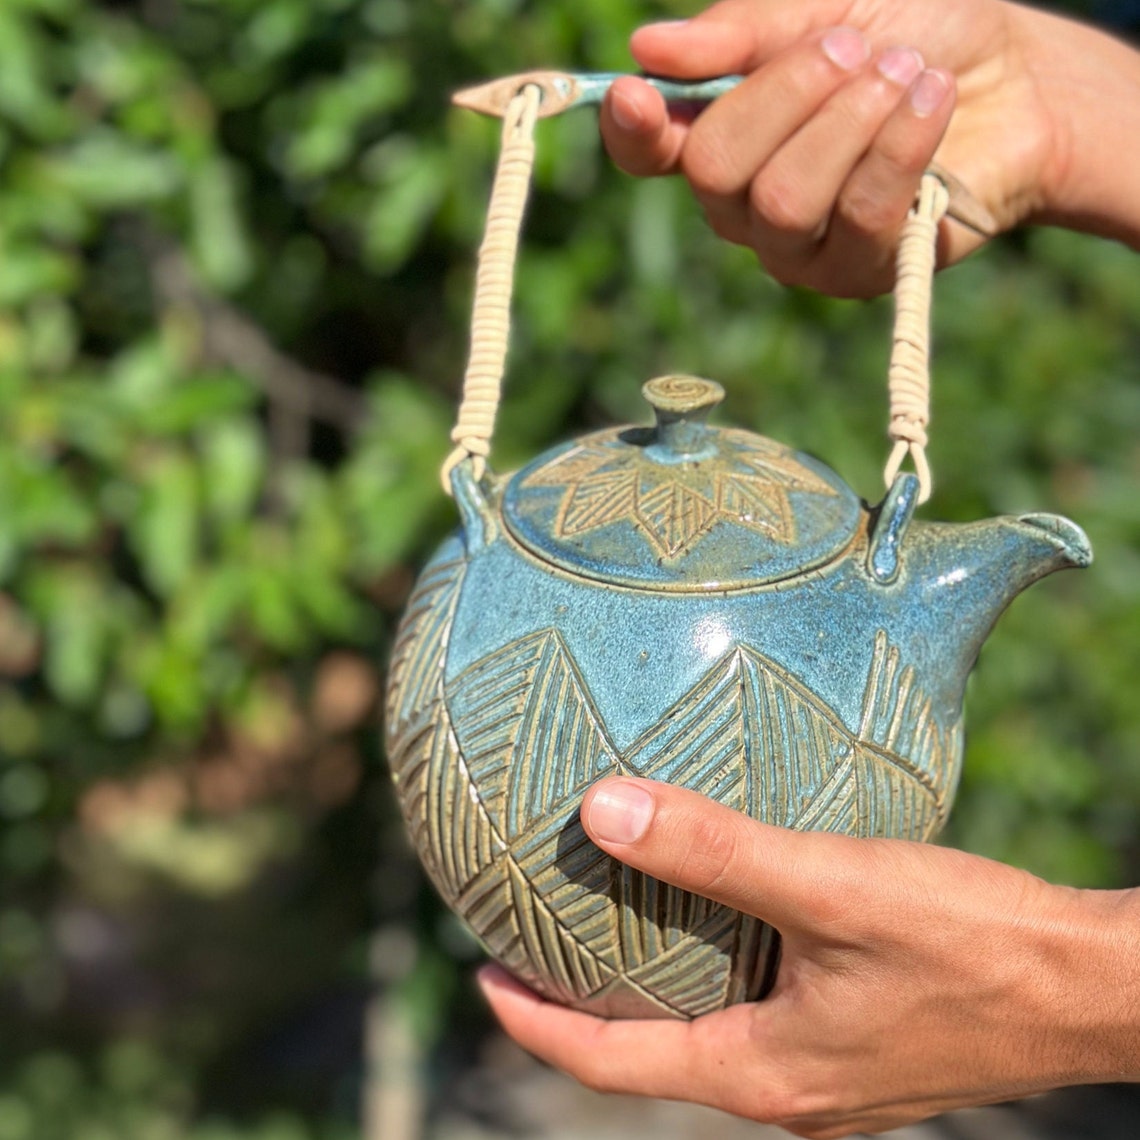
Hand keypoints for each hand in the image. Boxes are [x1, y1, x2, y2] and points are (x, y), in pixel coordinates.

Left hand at [480, 777, 1139, 1138]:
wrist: (1090, 987)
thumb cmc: (972, 944)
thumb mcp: (833, 888)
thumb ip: (717, 851)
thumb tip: (603, 810)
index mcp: (763, 1074)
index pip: (613, 1062)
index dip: (537, 1020)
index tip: (482, 973)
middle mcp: (787, 1087)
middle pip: (651, 1051)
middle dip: (583, 1001)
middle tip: (533, 937)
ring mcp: (826, 1070)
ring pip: (706, 1027)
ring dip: (651, 981)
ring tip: (610, 918)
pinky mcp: (859, 1036)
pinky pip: (756, 1007)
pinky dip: (713, 966)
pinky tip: (720, 910)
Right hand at [600, 1, 1139, 296]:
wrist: (1013, 79)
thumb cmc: (910, 36)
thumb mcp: (824, 7)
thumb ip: (744, 31)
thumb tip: (648, 46)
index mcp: (719, 133)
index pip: (648, 153)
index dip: (631, 131)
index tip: (636, 92)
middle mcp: (743, 203)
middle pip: (713, 171)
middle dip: (783, 96)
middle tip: (850, 46)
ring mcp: (797, 246)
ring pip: (782, 200)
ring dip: (849, 119)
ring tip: (904, 69)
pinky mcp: (857, 273)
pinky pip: (858, 213)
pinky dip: (900, 142)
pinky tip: (934, 99)